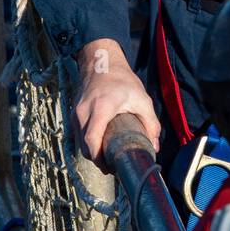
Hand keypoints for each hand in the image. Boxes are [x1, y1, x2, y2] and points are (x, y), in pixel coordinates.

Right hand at [74, 38, 161, 165]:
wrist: (102, 63)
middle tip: (112, 166)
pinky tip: (100, 146)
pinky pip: (78, 134)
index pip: (92, 142)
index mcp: (101, 108)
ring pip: (80, 142)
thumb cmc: (122, 80)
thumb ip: (151, 123)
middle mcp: (84, 112)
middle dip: (97, 160)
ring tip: (107, 159)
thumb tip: (155, 147)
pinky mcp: (74, 113)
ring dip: (92, 153)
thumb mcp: (142, 99)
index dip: (99, 159)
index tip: (111, 167)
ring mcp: (76, 113)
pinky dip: (87, 143)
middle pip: (84, 147)